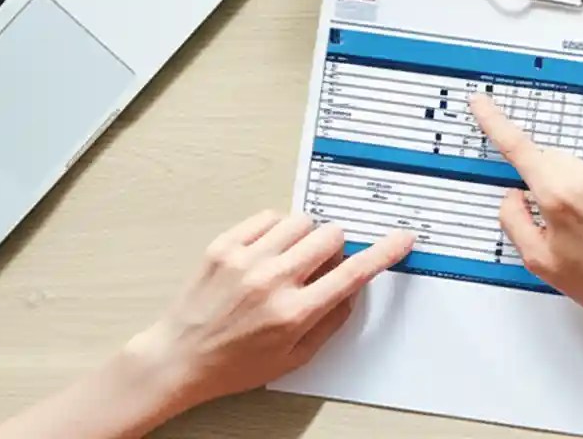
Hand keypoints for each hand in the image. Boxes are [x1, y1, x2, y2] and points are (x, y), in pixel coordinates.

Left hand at [127, 212, 413, 410]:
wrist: (180, 357)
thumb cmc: (235, 364)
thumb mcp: (294, 357)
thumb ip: (330, 321)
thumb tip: (352, 288)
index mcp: (294, 313)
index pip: (351, 274)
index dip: (382, 253)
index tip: (401, 239)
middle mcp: (272, 282)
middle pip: (329, 237)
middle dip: (336, 247)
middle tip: (321, 264)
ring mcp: (245, 260)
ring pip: (300, 221)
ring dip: (306, 236)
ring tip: (290, 259)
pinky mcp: (223, 246)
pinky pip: (267, 217)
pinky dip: (276, 229)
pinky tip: (267, 251)